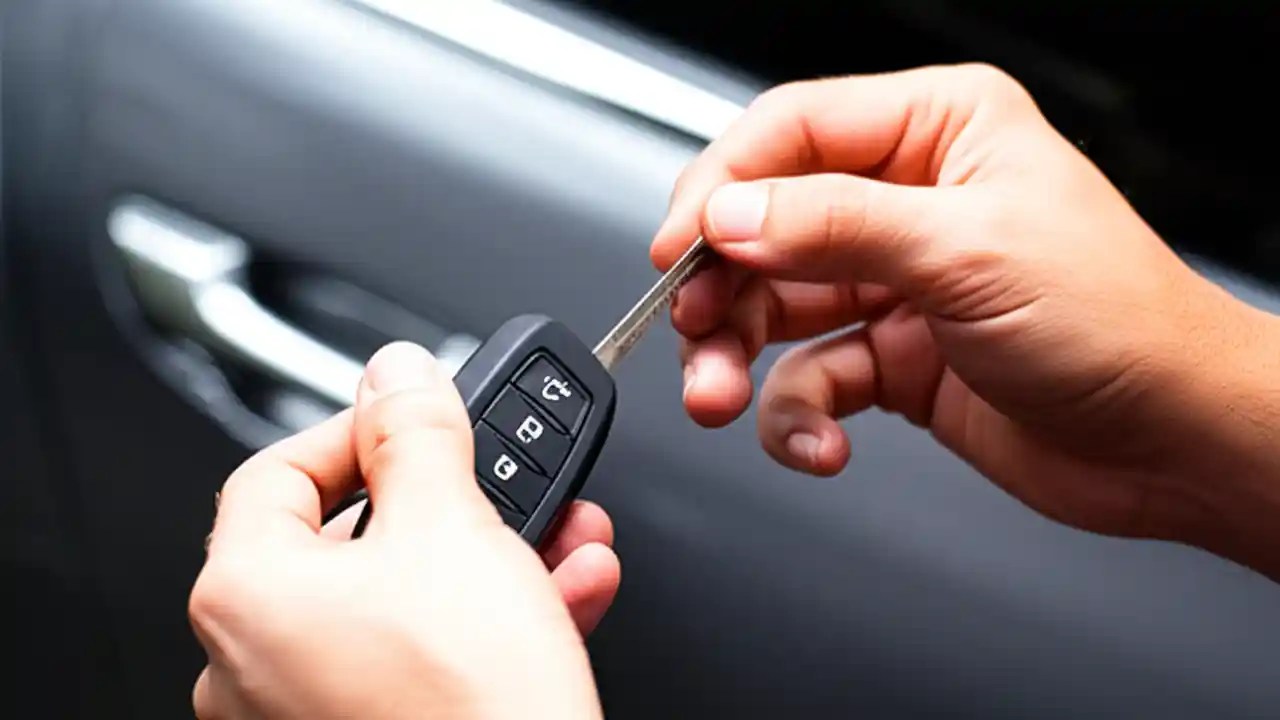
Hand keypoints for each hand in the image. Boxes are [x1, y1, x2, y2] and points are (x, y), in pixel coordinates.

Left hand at [189, 342, 616, 718]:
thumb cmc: (468, 708)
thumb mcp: (454, 527)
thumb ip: (417, 432)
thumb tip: (397, 374)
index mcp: (245, 596)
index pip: (281, 469)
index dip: (361, 430)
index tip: (421, 420)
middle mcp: (254, 662)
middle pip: (358, 536)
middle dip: (460, 502)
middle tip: (506, 483)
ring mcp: (308, 712)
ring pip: (409, 598)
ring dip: (496, 559)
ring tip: (563, 542)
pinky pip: (426, 657)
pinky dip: (490, 621)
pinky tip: (560, 597)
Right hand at [652, 63, 1279, 575]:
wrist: (1173, 440)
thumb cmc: (1117, 323)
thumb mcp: (967, 251)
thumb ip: (835, 226)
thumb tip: (733, 214)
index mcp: (938, 132)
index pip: (793, 133)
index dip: (723, 185)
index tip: (680, 245)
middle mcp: (908, 200)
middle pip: (766, 224)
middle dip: (722, 284)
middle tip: (695, 326)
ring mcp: (895, 282)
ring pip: (775, 307)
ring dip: (737, 357)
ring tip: (722, 396)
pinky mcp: (892, 358)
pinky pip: (810, 379)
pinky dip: (799, 417)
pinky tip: (821, 441)